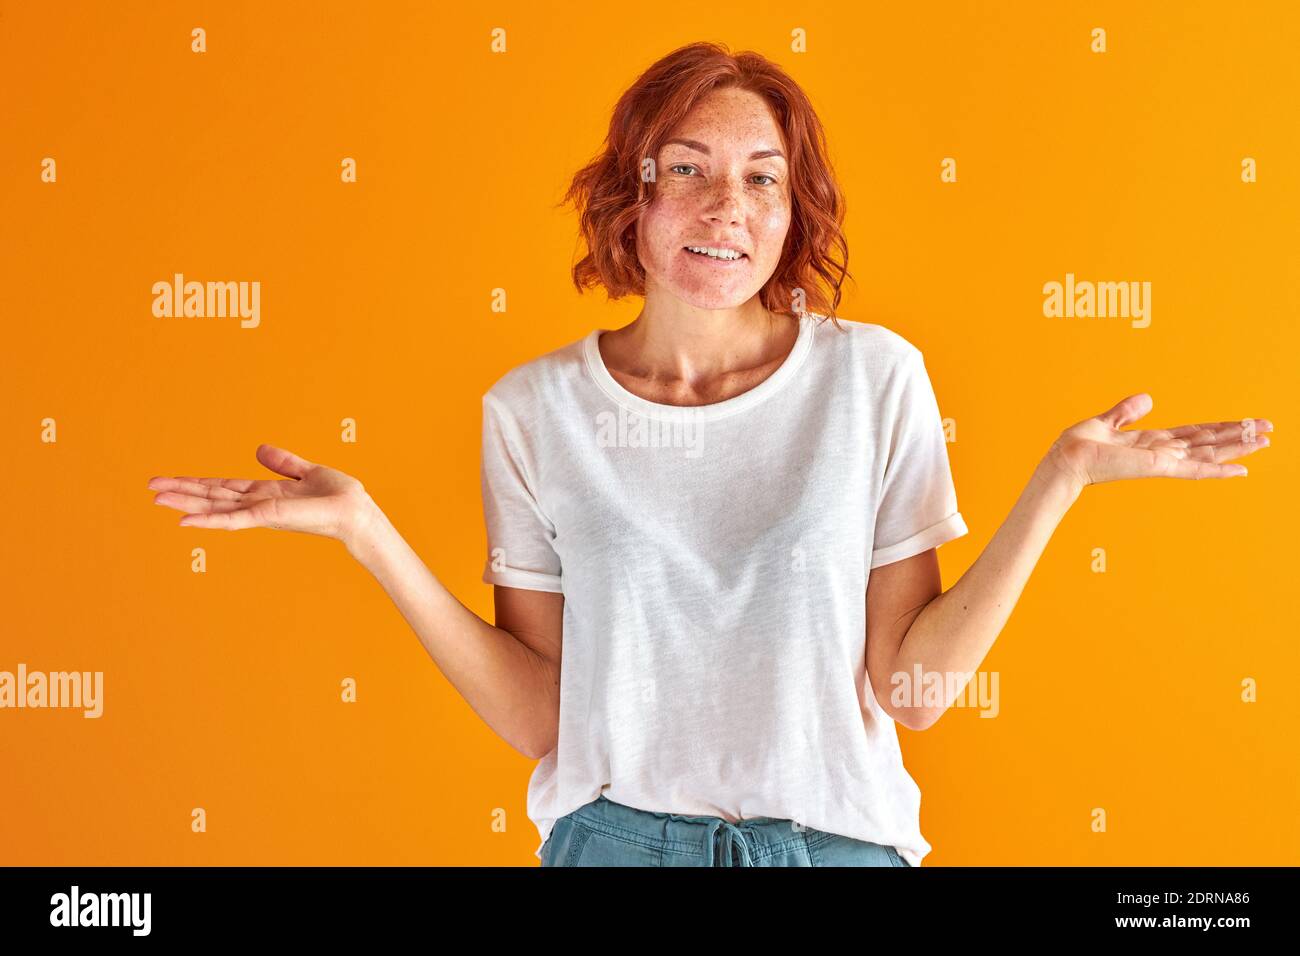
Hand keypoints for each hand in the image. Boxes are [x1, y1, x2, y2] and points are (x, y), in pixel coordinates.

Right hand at [147, 444, 373, 545]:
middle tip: (150, 487)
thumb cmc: (339, 496)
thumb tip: (259, 448)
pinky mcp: (267, 518)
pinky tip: (184, 521)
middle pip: (212, 497)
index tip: (171, 480)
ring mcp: (260, 513)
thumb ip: (283, 463)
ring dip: (185, 503)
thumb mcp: (307, 472)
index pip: (224, 488)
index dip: (197, 483)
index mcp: (265, 494)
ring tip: (156, 499)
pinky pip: (233, 519)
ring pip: (215, 507)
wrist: (356, 512)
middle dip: (181, 492)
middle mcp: (258, 504)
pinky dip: (208, 520)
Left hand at [1043, 393, 1272, 489]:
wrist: (1066, 459)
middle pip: (1208, 443)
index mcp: (1151, 441)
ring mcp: (1162, 461)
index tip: (1243, 423)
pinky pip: (1194, 469)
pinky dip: (1218, 470)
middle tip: (1269, 431)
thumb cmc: (1078, 445)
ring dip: (1238, 448)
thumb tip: (1148, 398)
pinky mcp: (1158, 466)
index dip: (1219, 428)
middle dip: (1238, 436)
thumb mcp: (1107, 421)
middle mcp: (1162, 452)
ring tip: (1265, 442)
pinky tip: (1241, 470)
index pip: (1193, 433)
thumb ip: (1127, 412)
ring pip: (1209, 454)